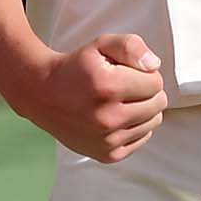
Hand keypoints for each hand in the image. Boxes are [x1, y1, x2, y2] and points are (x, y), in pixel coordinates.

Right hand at [10, 34, 166, 162]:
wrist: (43, 95)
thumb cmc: (76, 69)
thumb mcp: (100, 45)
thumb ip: (131, 47)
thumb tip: (154, 66)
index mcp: (107, 86)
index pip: (155, 82)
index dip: (146, 73)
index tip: (129, 72)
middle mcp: (107, 117)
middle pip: (157, 103)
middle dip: (147, 91)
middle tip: (126, 85)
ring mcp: (107, 139)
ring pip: (153, 122)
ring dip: (143, 109)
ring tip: (122, 101)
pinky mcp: (107, 154)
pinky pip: (142, 139)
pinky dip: (136, 127)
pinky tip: (119, 117)